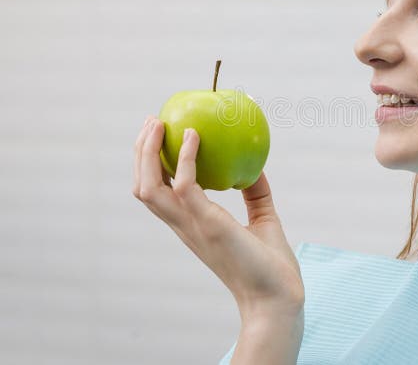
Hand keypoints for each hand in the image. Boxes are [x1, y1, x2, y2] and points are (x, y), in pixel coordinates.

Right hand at [132, 115, 303, 321]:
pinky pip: (185, 185)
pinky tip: (195, 137)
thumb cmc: (269, 265)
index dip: (150, 164)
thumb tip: (254, 166)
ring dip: (149, 152)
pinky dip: (185, 158)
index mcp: (191, 225)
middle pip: (143, 187)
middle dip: (140, 153)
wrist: (277, 296)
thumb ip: (255, 193)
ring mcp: (192, 226)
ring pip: (149, 187)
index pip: (157, 193)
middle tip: (153, 121)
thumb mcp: (262, 219)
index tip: (158, 135)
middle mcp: (184, 226)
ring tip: (160, 124)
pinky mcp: (209, 224)